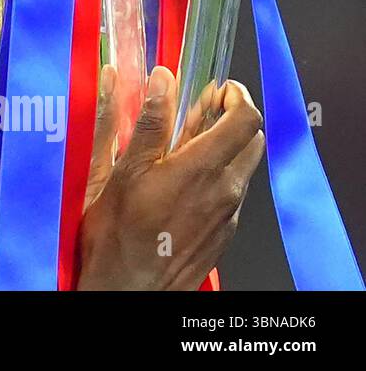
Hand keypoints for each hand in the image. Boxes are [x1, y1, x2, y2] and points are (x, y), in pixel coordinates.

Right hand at [76, 65, 264, 289]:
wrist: (128, 290)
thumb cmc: (117, 235)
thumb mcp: (121, 170)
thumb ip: (147, 122)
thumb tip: (161, 80)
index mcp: (201, 169)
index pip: (246, 119)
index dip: (236, 95)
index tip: (216, 87)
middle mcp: (225, 191)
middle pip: (253, 140)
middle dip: (232, 117)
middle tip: (200, 109)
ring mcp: (227, 214)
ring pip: (243, 166)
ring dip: (225, 146)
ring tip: (186, 144)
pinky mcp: (223, 233)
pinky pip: (232, 192)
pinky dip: (218, 174)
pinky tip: (183, 180)